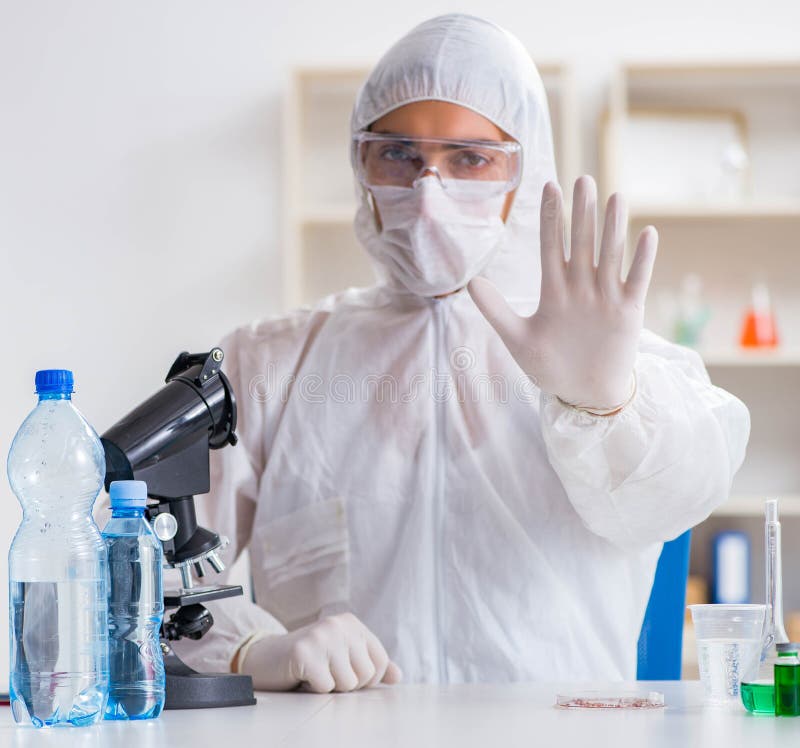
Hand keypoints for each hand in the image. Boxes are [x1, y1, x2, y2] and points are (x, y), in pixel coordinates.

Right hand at [238, 613, 402, 692]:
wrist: (266, 657)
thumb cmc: (308, 659)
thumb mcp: (343, 655)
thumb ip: (370, 663)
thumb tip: (397, 676)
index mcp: (352, 623)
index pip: (380, 661)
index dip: (366, 678)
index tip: (346, 672)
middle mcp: (339, 625)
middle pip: (366, 675)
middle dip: (346, 683)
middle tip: (326, 672)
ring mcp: (322, 636)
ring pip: (348, 684)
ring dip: (330, 686)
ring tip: (315, 672)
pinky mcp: (305, 653)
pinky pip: (326, 687)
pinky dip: (314, 688)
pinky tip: (303, 675)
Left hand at [469, 176, 656, 410]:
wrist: (583, 393)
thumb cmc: (550, 366)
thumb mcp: (518, 339)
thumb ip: (496, 310)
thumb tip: (471, 282)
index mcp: (554, 290)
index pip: (552, 245)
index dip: (552, 218)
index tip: (551, 186)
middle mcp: (581, 287)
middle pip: (582, 243)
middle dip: (583, 213)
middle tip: (583, 179)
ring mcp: (606, 297)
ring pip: (610, 255)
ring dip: (613, 228)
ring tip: (615, 197)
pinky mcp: (628, 311)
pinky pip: (637, 280)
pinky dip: (642, 260)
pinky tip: (646, 234)